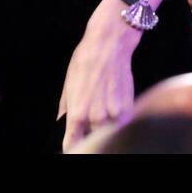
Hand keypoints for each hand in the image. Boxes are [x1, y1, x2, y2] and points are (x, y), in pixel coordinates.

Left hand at [58, 0, 140, 150]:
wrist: (109, 46)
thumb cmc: (85, 62)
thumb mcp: (68, 84)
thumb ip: (66, 108)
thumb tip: (62, 123)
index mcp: (78, 113)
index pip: (73, 144)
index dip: (72, 147)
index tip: (73, 146)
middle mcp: (97, 118)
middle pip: (92, 140)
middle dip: (89, 133)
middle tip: (89, 120)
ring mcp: (115, 116)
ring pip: (107, 132)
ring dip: (103, 126)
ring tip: (101, 106)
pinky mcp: (129, 111)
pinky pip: (120, 124)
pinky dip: (116, 120)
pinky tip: (111, 103)